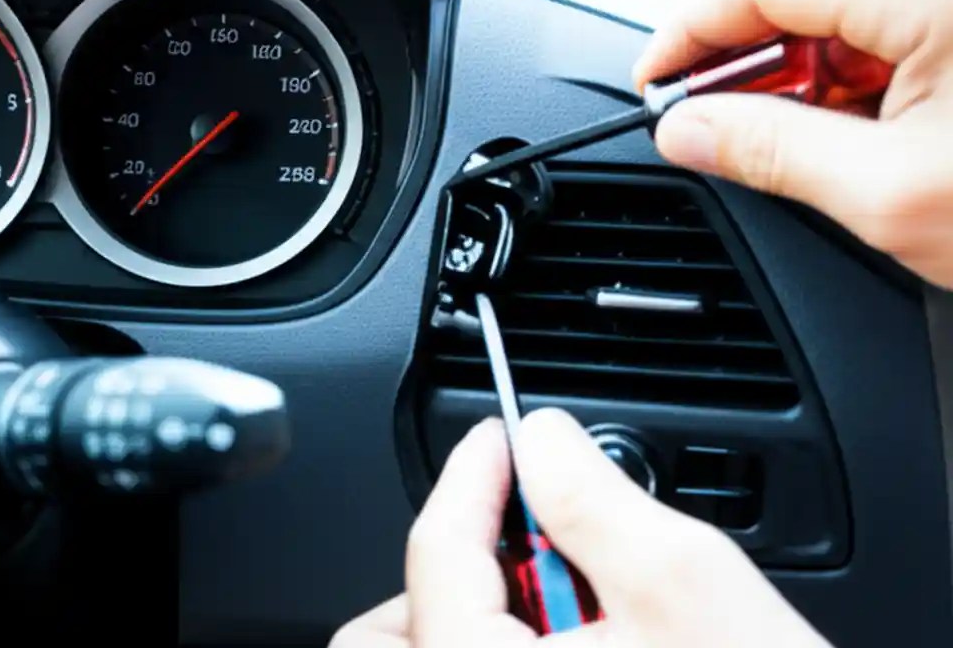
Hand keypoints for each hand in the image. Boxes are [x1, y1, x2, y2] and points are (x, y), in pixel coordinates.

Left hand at [331, 409, 828, 646]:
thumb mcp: (685, 588)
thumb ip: (595, 501)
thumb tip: (546, 444)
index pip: (436, 554)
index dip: (470, 479)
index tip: (499, 443)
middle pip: (387, 636)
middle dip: (445, 575)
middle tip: (523, 553)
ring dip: (469, 620)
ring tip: (562, 616)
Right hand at [632, 0, 952, 289]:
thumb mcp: (890, 195)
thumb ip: (768, 151)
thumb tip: (686, 129)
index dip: (690, 32)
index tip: (655, 85)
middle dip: (743, 65)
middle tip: (709, 132)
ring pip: (840, 15)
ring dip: (797, 81)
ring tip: (793, 150)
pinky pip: (889, 34)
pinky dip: (851, 86)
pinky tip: (849, 139)